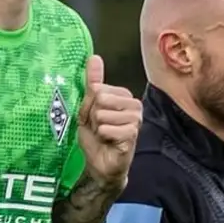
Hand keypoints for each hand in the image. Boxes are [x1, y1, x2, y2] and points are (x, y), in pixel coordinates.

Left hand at [76, 54, 142, 189]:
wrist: (100, 165)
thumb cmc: (96, 137)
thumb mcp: (88, 108)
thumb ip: (92, 82)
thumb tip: (94, 58)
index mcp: (124, 95)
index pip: (97, 89)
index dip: (89, 106)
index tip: (93, 118)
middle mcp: (134, 104)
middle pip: (100, 99)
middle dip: (92, 116)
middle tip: (98, 127)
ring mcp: (135, 119)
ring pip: (102, 114)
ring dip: (97, 127)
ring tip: (103, 135)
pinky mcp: (133, 133)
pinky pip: (107, 128)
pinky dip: (102, 137)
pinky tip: (109, 142)